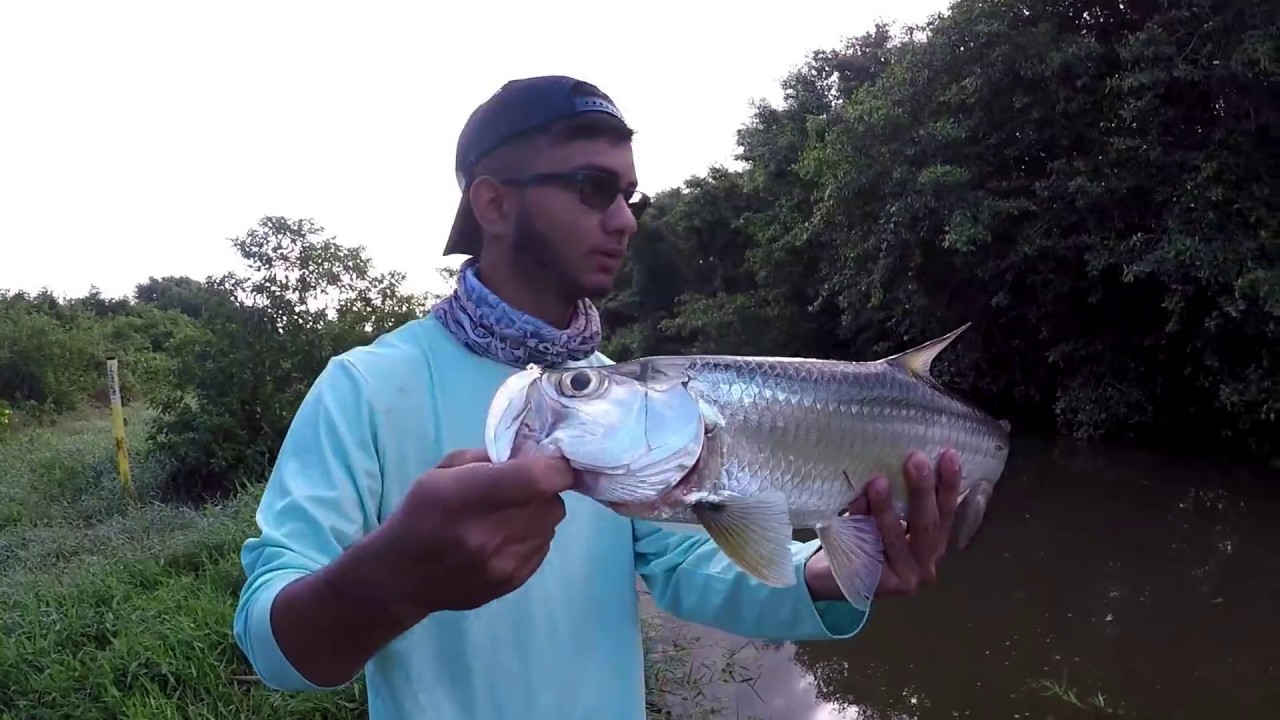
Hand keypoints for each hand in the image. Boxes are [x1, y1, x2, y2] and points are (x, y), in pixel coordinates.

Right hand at [375, 448, 575, 616]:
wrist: (400, 576)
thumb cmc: (420, 513)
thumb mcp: (442, 471)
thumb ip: (489, 458)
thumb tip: (531, 455)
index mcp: (468, 496)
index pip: (539, 479)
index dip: (555, 467)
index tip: (550, 461)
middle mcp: (489, 534)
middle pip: (552, 503)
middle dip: (545, 491)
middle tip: (524, 489)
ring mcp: (503, 564)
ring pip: (551, 527)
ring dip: (538, 516)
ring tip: (509, 515)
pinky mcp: (511, 582)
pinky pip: (543, 548)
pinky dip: (532, 538)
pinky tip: (505, 537)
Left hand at [805, 448, 962, 599]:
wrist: (831, 577)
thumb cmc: (865, 539)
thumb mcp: (889, 517)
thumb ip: (902, 499)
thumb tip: (906, 457)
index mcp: (934, 544)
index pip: (947, 512)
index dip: (950, 484)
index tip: (949, 455)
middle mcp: (926, 564)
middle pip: (927, 525)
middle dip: (922, 491)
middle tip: (916, 460)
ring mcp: (905, 578)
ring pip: (896, 538)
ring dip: (887, 508)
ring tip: (878, 482)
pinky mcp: (879, 584)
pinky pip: (869, 548)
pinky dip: (862, 523)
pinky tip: (857, 502)